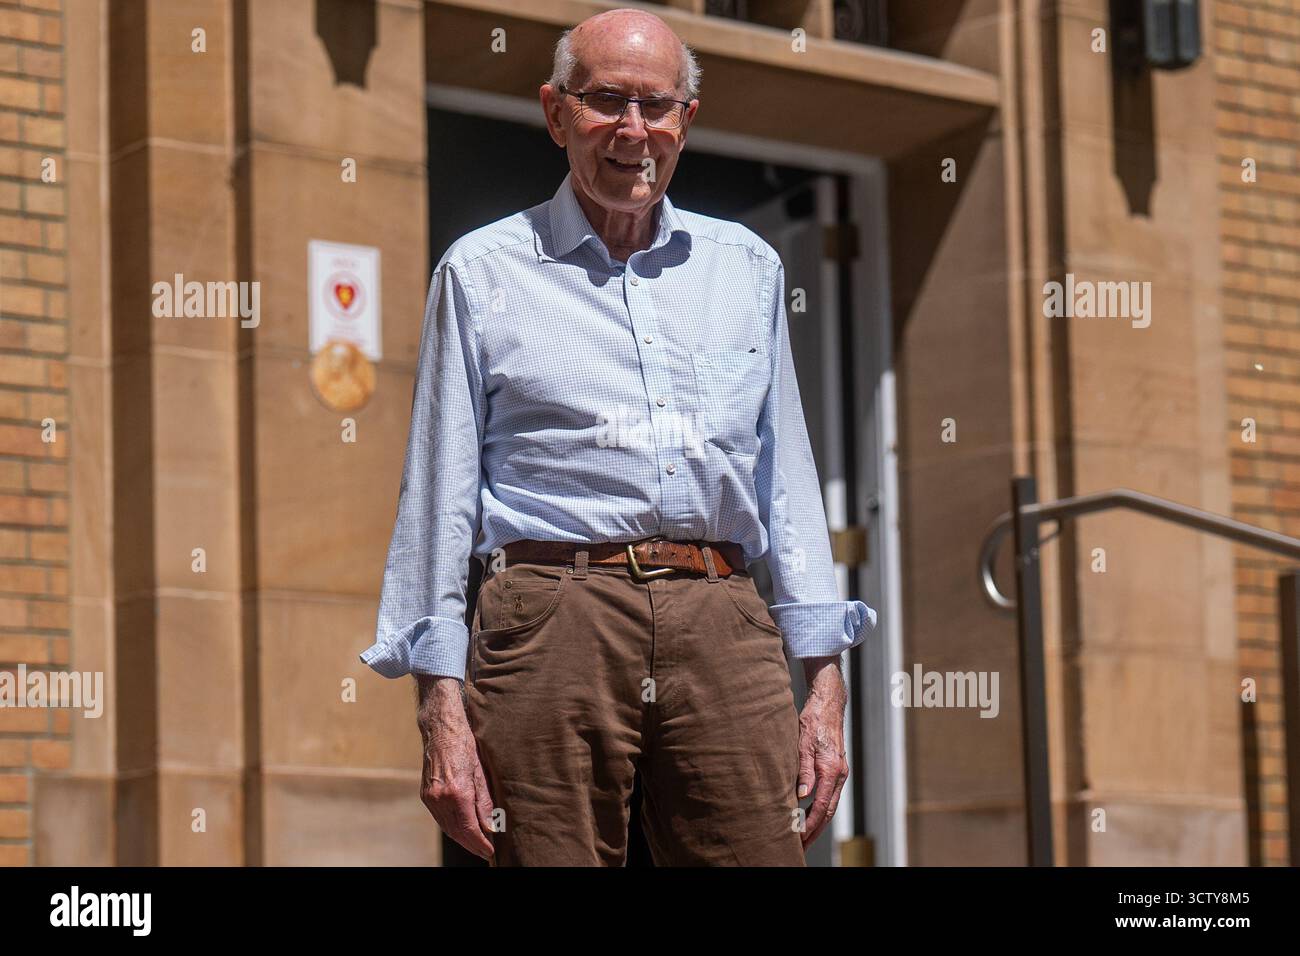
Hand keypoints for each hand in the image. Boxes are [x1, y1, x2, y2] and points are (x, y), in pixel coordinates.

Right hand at [415, 675, 495, 859]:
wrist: (440, 728)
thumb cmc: (465, 744)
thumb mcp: (481, 771)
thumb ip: (485, 802)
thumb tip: (491, 826)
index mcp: (457, 792)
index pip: (469, 828)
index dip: (480, 843)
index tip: (490, 851)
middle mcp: (440, 798)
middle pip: (456, 832)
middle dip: (471, 844)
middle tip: (486, 851)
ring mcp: (430, 798)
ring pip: (447, 827)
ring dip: (461, 839)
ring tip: (477, 844)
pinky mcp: (425, 795)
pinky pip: (440, 818)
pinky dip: (452, 827)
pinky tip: (462, 829)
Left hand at [796, 656, 848, 848]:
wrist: (828, 704)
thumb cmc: (813, 720)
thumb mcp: (803, 743)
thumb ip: (803, 770)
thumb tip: (802, 796)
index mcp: (831, 770)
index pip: (821, 806)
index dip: (810, 824)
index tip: (799, 838)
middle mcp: (839, 774)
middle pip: (828, 811)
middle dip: (815, 831)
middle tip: (800, 847)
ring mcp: (839, 772)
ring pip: (830, 805)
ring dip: (818, 823)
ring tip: (804, 837)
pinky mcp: (835, 769)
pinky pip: (829, 795)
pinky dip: (820, 809)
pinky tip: (809, 815)